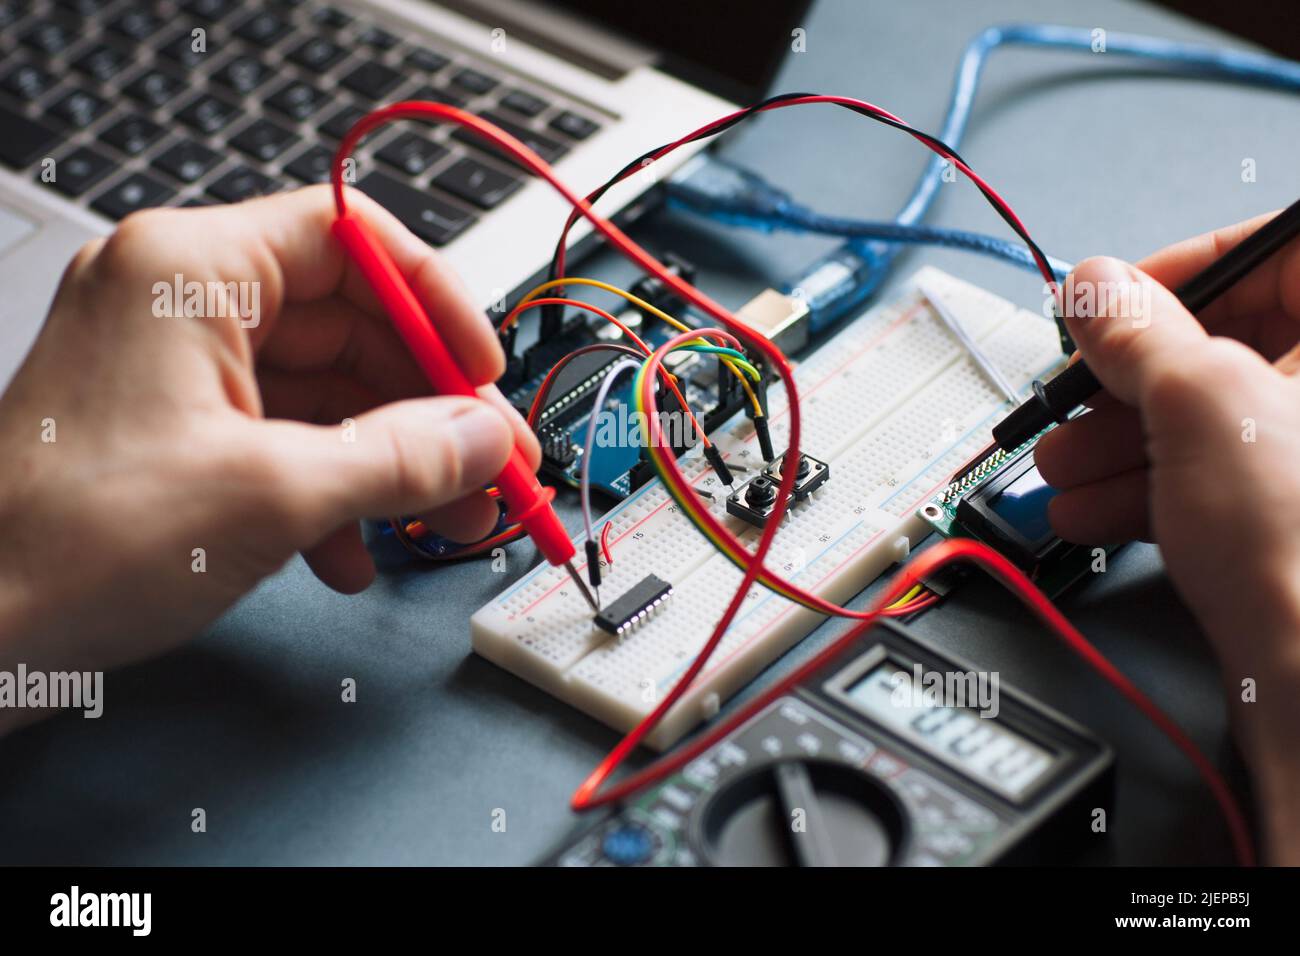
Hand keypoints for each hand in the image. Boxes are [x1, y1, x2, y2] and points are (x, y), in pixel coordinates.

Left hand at [0, 187, 538, 697]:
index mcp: (190, 271)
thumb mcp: (271, 495)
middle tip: (487, 463)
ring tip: (443, 518)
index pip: (352, 239)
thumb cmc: (63, 544)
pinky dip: (334, 491)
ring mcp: (176, 371)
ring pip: (326, 391)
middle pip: (350, 324)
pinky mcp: (176, 433)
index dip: (435, 300)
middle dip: (428, 402)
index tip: (482, 369)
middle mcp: (181, 304)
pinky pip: (286, 440)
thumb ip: (400, 456)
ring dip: (392, 458)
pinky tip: (353, 551)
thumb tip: (483, 437)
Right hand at [1032, 213, 1299, 859]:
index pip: (1277, 250)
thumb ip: (1138, 331)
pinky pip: (1212, 479)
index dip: (1180, 270)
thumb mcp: (1200, 406)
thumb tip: (1095, 289)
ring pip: (1210, 419)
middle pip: (1230, 340)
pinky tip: (1092, 510)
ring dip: (1117, 442)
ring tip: (1064, 467)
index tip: (1111, 304)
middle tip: (1074, 398)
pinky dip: (1144, 489)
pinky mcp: (1290, 520)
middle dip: (1127, 379)